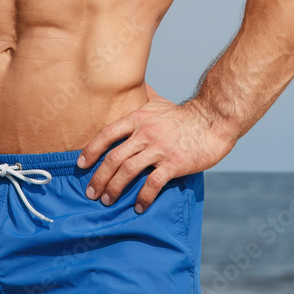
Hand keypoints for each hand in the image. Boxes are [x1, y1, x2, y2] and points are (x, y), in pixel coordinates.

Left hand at [77, 83, 236, 212]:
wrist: (213, 120)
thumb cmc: (184, 115)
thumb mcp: (159, 102)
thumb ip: (143, 97)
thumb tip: (134, 86)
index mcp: (138, 119)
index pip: (107, 134)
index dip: (91, 150)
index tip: (81, 165)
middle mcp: (145, 133)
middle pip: (113, 157)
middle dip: (99, 177)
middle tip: (91, 193)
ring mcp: (159, 149)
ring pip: (128, 171)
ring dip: (114, 188)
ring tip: (107, 201)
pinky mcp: (174, 163)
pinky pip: (153, 183)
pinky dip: (143, 197)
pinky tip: (139, 207)